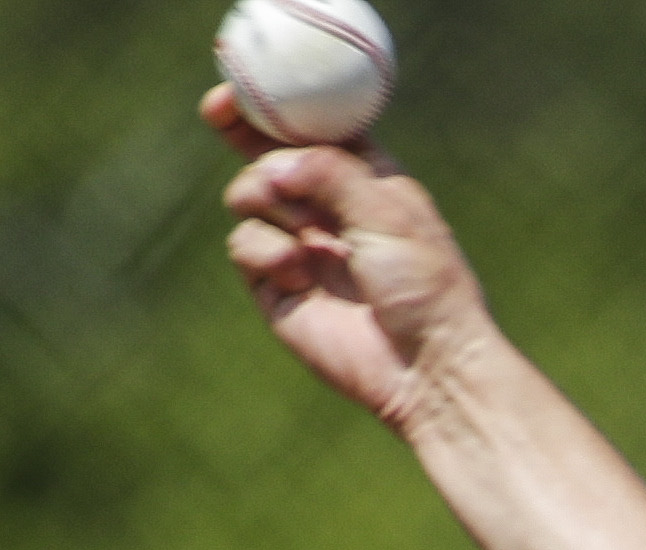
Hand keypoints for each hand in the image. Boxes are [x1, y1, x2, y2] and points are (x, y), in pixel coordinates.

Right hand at [204, 87, 491, 430]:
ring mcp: (300, 244)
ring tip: (307, 233)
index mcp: (365, 179)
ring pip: (248, 195)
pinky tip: (301, 275)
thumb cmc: (424, 286)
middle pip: (268, 156)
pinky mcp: (277, 285)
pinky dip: (266, 252)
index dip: (274, 106)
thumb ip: (329, 171)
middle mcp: (329, 207)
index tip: (235, 87)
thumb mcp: (386, 211)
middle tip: (220, 114)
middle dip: (245, 136)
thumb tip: (274, 162)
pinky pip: (245, 244)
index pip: (310, 128)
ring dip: (265, 200)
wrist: (426, 366)